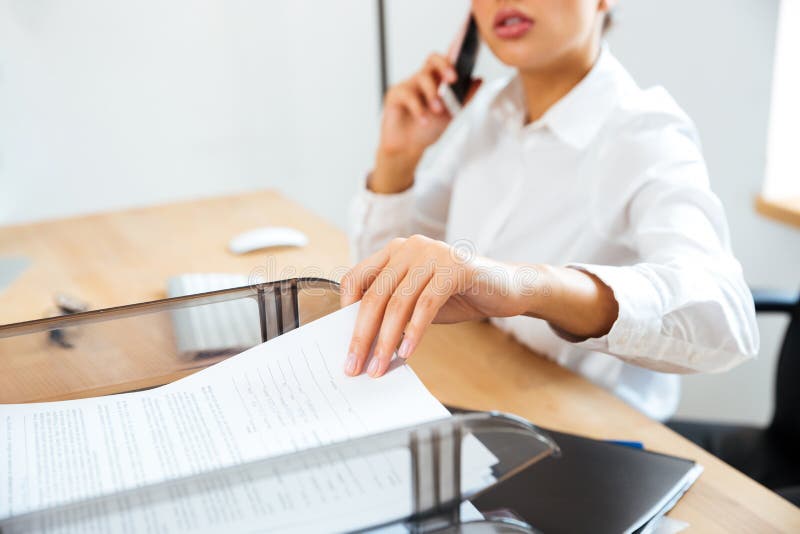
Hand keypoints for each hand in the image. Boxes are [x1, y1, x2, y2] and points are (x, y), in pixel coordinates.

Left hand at [339, 235, 543, 377]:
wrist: (507, 288)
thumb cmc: (458, 295)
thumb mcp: (416, 300)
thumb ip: (391, 310)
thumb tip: (361, 341)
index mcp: (394, 251)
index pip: (356, 279)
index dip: (345, 312)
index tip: (344, 342)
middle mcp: (410, 247)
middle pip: (374, 295)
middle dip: (362, 335)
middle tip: (355, 365)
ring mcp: (433, 253)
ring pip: (398, 302)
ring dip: (385, 340)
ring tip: (380, 366)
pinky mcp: (455, 267)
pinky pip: (426, 304)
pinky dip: (414, 331)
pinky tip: (407, 352)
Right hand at [372, 54, 480, 193]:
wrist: (408, 147)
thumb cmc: (428, 129)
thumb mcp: (452, 114)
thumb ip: (465, 98)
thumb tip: (479, 80)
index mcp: (437, 81)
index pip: (447, 60)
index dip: (455, 50)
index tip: (464, 49)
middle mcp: (423, 79)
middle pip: (433, 59)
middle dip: (444, 65)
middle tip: (452, 79)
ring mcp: (409, 85)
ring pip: (422, 77)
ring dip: (433, 94)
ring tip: (437, 110)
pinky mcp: (395, 94)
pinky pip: (408, 94)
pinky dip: (418, 108)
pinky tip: (423, 120)